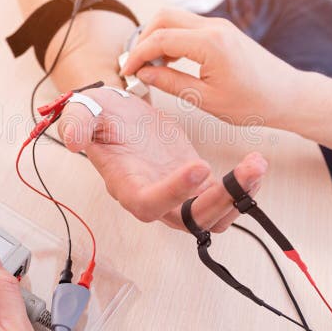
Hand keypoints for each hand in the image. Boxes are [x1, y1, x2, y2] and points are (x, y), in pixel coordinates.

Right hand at [57, 86, 266, 231]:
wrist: (120, 114)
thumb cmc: (99, 115)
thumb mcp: (83, 111)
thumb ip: (76, 124)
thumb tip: (73, 141)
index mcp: (125, 185)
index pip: (147, 203)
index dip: (171, 193)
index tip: (198, 167)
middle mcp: (153, 198)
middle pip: (188, 219)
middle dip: (220, 200)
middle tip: (248, 171)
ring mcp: (178, 195)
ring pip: (212, 215)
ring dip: (239, 196)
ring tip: (258, 165)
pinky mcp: (196, 184)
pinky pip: (224, 199)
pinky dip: (243, 187)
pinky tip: (256, 165)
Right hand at [120, 9, 299, 126]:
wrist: (286, 95)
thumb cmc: (253, 102)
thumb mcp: (206, 100)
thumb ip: (171, 83)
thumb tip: (145, 74)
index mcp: (210, 44)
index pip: (160, 39)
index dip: (137, 55)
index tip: (127, 72)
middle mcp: (214, 27)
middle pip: (163, 18)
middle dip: (143, 39)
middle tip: (136, 65)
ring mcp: (219, 26)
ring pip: (175, 19)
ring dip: (157, 37)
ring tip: (150, 66)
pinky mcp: (222, 30)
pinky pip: (188, 26)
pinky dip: (172, 38)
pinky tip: (169, 61)